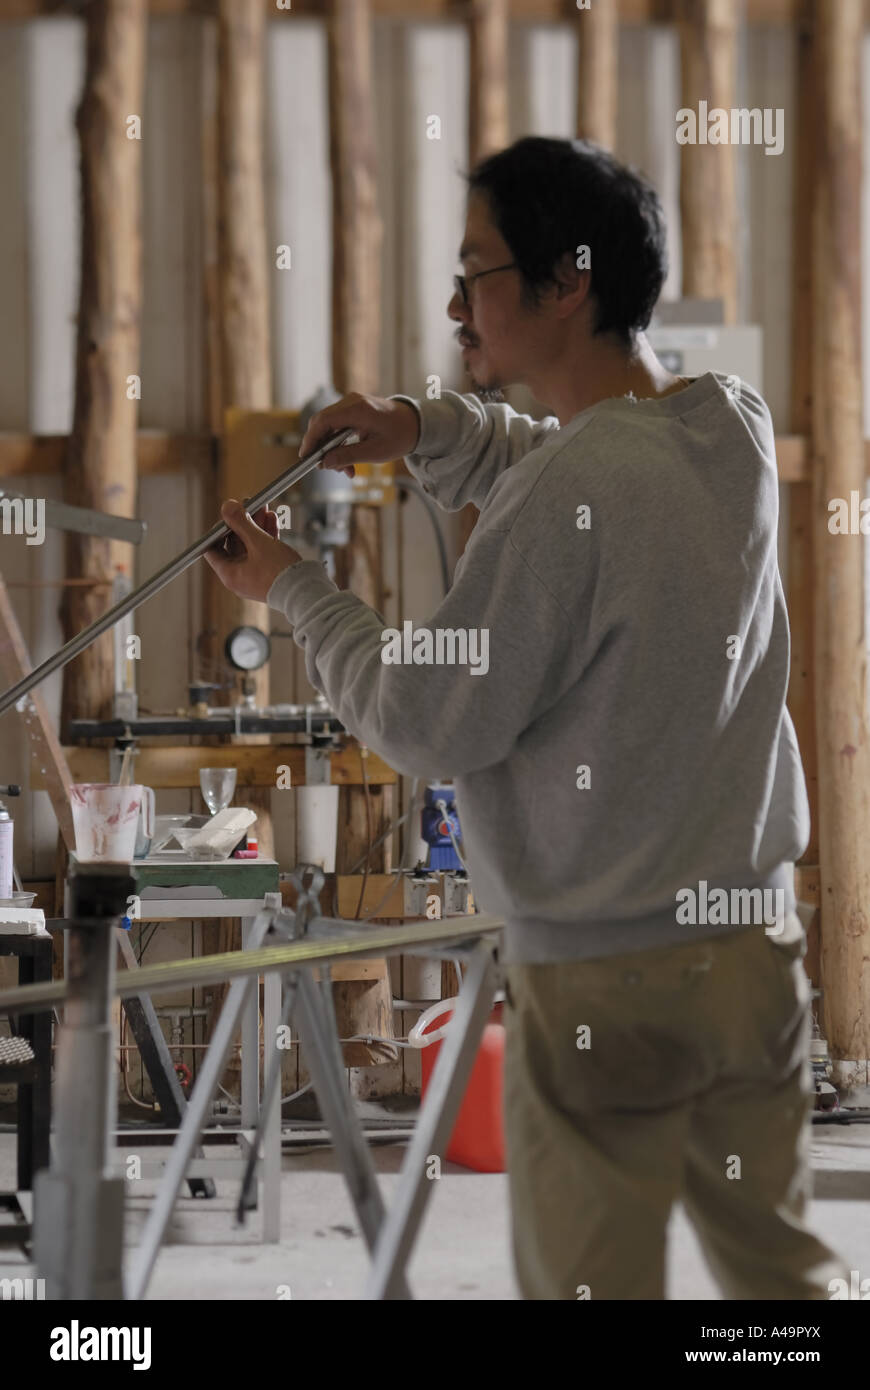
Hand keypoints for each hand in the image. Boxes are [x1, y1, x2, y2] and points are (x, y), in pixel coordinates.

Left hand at [203, 500, 301, 602]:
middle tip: (248, 505)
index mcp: (229, 574)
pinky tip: (272, 519)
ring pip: (251, 545)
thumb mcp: (258, 542)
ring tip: (264, 507)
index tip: (226, 516)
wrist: (306, 593)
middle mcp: (239, 576)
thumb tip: (226, 506)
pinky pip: (263, 551)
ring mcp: (255, 575)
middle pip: (234, 544)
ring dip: (256, 525)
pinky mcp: (270, 573)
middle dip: (242, 522)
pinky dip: (266, 536)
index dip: (217, 530)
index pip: (212, 549)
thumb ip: (241, 522)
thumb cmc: (279, 572)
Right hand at [299, 391, 420, 477]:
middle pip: (322, 422)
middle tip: (325, 467)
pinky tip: (347, 460)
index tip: (306, 456)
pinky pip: (337, 425)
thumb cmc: (401, 436)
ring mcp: (352, 403)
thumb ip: (348, 456)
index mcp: (358, 409)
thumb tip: (325, 463)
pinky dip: (338, 442)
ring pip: (329, 425)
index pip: (323, 421)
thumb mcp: (375, 452)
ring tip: (344, 470)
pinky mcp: (354, 409)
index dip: (311, 438)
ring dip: (331, 448)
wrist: (417, 423)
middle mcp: (352, 401)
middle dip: (321, 447)